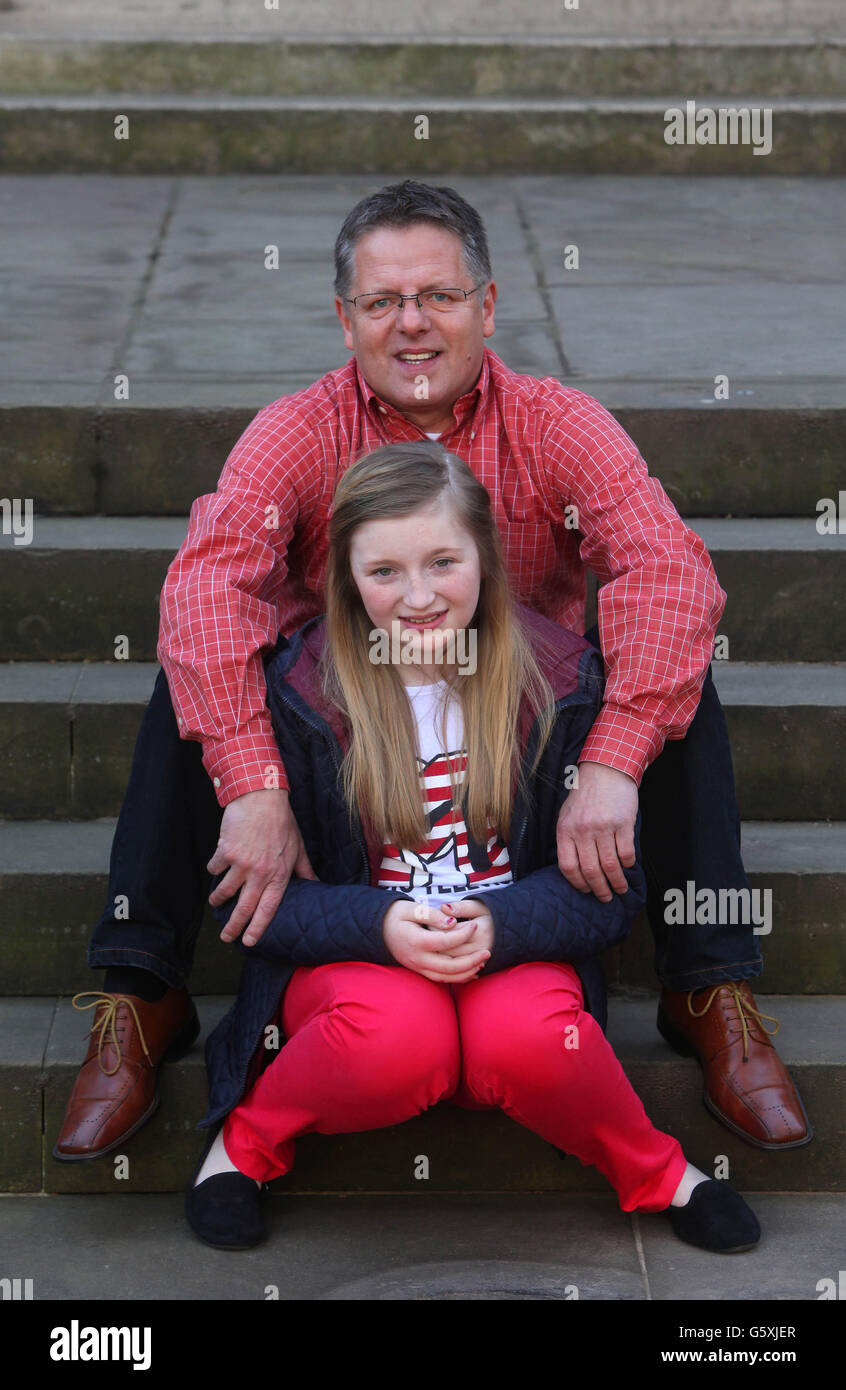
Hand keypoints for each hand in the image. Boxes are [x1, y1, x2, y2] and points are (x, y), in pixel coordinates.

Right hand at [208, 788, 317, 946]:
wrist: (261, 798)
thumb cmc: (282, 821)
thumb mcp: (298, 846)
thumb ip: (304, 869)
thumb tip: (316, 884)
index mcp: (279, 874)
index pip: (268, 909)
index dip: (258, 928)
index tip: (249, 942)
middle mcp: (260, 873)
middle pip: (244, 908)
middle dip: (233, 926)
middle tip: (225, 938)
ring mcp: (242, 863)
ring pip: (225, 891)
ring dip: (218, 898)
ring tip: (216, 902)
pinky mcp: (226, 852)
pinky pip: (215, 868)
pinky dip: (214, 869)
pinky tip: (216, 866)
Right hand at [382, 899, 491, 983]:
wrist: (378, 929)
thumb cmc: (396, 915)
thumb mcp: (411, 908)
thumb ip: (432, 915)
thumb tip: (453, 922)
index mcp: (416, 941)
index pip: (445, 941)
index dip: (463, 935)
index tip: (475, 926)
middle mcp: (417, 958)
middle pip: (449, 966)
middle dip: (471, 960)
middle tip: (487, 951)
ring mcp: (418, 967)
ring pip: (446, 977)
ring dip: (467, 972)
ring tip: (482, 962)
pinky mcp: (419, 971)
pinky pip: (440, 980)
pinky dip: (457, 979)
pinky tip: (471, 973)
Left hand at [556, 761, 638, 901]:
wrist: (605, 771)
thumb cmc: (585, 797)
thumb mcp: (567, 816)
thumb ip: (568, 840)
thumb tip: (574, 871)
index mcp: (565, 830)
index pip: (568, 867)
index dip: (577, 883)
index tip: (586, 890)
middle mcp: (583, 830)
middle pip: (590, 870)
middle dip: (599, 889)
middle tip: (605, 898)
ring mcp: (603, 827)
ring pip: (610, 865)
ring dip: (616, 882)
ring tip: (620, 889)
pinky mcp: (622, 823)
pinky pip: (626, 852)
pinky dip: (628, 864)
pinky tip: (628, 866)